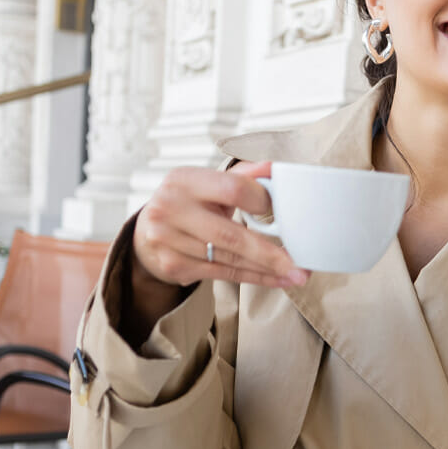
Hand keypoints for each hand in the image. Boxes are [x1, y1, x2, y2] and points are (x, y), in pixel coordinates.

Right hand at [133, 161, 309, 289]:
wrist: (147, 233)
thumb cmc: (189, 203)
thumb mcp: (208, 183)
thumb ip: (242, 176)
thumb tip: (276, 169)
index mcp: (184, 179)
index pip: (233, 189)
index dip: (262, 201)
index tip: (284, 212)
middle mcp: (170, 208)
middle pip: (231, 235)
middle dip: (270, 253)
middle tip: (300, 265)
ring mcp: (167, 240)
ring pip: (229, 259)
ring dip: (267, 269)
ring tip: (296, 274)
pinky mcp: (173, 265)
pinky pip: (222, 274)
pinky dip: (253, 278)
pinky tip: (275, 279)